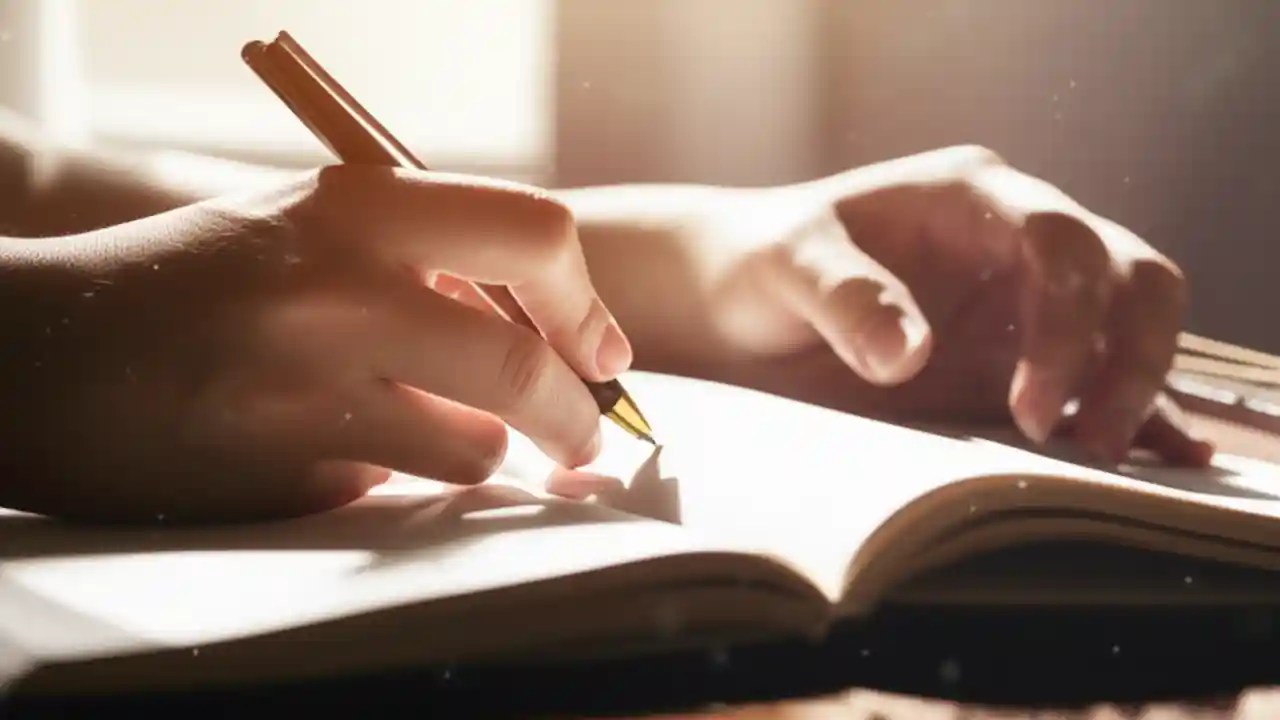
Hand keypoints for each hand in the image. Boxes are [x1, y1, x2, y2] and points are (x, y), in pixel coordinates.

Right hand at [0, 166, 632, 521]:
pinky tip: (315, 445)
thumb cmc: (187, 279)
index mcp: (355, 206)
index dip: (585, 304)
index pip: (536, 237)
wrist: (36, 352)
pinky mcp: (282, 478)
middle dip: (576, 420)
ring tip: (403, 422)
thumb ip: (424, 261)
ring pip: (472, 450)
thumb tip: (553, 329)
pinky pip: (392, 490)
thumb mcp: (305, 226)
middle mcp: (339, 293)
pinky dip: (387, 476)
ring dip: (468, 450)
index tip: (601, 353)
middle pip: (525, 372)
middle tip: (585, 440)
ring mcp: (307, 393)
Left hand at [662, 146, 1210, 464]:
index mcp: (970, 198)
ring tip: (1098, 462)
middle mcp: (1014, 244)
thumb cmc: (757, 265)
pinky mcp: (1012, 362)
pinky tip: (1157, 461)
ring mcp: (1021, 304)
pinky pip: (1093, 381)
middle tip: (1089, 444)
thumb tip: (910, 355)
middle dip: (1130, 358)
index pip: (1061, 240)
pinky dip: (1131, 415)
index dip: (1069, 321)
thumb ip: (844, 297)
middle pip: (1129, 278)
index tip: (1028, 406)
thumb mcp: (785, 266)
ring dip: (1134, 392)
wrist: (730, 307)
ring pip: (1130, 327)